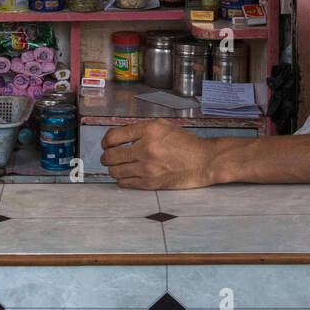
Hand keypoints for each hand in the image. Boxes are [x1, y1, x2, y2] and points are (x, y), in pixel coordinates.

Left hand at [100, 119, 215, 189]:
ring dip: (112, 168)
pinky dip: (121, 179)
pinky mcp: (150, 183)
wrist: (203, 161)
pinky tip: (126, 175)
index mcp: (148, 131)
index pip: (113, 136)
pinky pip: (125, 183)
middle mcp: (145, 149)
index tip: (107, 144)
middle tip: (108, 156)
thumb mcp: (163, 126)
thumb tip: (120, 135)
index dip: (106, 141)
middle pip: (111, 155)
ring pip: (115, 171)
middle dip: (106, 156)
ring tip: (116, 166)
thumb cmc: (186, 143)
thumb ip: (141, 129)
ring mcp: (147, 168)